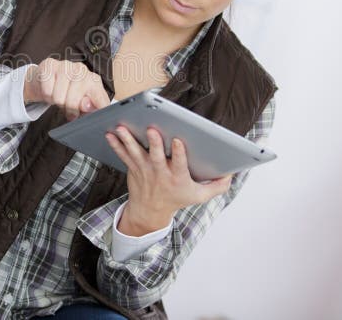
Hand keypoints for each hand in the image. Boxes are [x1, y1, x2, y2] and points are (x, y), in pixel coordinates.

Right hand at [23, 58, 109, 120]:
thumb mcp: (81, 103)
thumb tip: (87, 105)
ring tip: (59, 97)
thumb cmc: (67, 92)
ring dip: (57, 102)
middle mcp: (81, 70)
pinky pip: (47, 90)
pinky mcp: (50, 65)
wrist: (47, 79)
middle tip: (68, 108)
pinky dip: (46, 96)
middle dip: (69, 109)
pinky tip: (51, 90)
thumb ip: (88, 107)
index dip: (93, 110)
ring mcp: (66, 65)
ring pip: (59, 97)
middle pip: (74, 101)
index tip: (91, 117)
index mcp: (94, 80)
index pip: (99, 97)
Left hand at [106, 126, 232, 235]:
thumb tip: (232, 174)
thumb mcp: (200, 196)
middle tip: (152, 130)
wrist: (150, 212)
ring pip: (136, 153)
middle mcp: (160, 174)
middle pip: (156, 157)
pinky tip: (110, 134)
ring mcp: (145, 170)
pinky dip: (116, 144)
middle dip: (154, 143)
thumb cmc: (177, 199)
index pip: (180, 164)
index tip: (178, 140)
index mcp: (178, 178)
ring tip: (121, 128)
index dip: (179, 153)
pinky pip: (123, 154)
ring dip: (128, 141)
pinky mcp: (133, 167)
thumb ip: (217, 186)